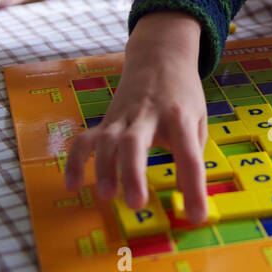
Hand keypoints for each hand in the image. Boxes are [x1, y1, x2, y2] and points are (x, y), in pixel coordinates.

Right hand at [63, 12, 211, 223]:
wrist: (160, 55)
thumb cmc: (183, 94)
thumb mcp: (198, 119)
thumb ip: (192, 154)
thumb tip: (185, 197)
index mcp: (179, 117)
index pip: (188, 154)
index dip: (193, 187)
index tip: (196, 217)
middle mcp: (148, 115)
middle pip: (134, 142)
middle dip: (132, 173)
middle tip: (135, 203)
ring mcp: (123, 116)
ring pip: (106, 140)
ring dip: (104, 168)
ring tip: (107, 196)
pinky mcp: (107, 120)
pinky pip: (85, 139)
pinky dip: (75, 161)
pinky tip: (73, 185)